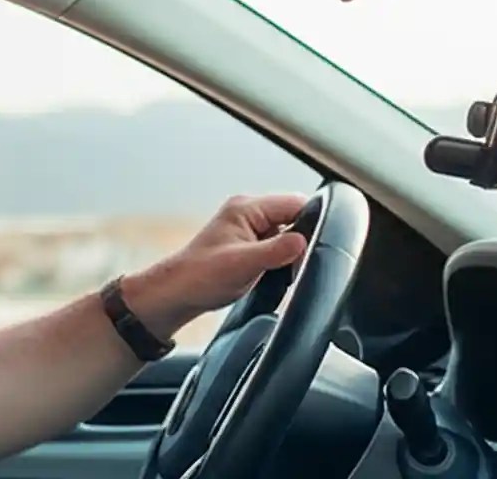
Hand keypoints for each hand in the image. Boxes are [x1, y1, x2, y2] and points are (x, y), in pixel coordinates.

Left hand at [121, 194, 308, 339]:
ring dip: (291, 251)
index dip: (312, 221)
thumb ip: (276, 250)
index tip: (318, 245)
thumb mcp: (242, 264)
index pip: (295, 203)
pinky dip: (282, 258)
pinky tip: (277, 273)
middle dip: (302, 238)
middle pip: (294, 216)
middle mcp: (249, 212)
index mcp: (247, 208)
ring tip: (283, 270)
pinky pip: (278, 245)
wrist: (177, 293)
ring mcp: (249, 228)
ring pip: (288, 232)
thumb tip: (303, 241)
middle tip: (299, 263)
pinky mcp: (249, 244)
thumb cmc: (200, 276)